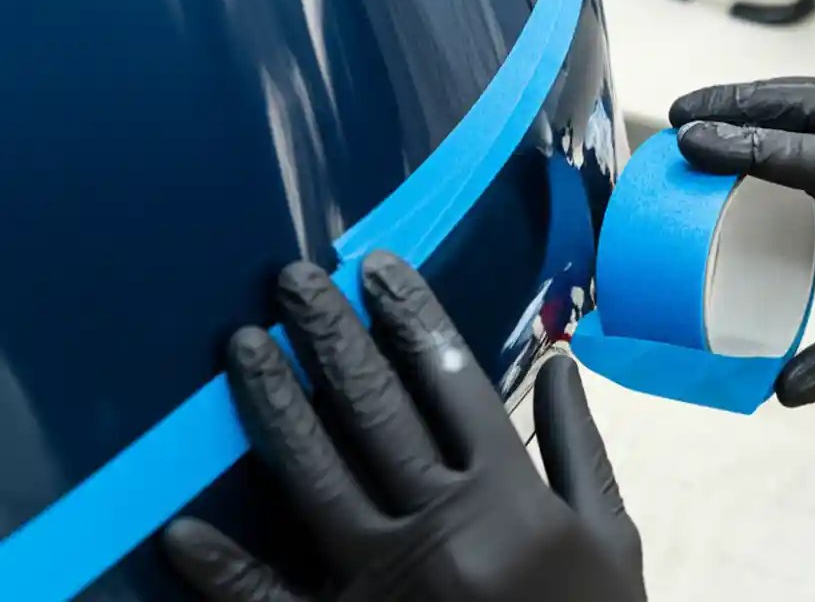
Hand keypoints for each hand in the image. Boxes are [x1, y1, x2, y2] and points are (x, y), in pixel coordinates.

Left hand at [163, 251, 643, 600]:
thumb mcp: (608, 535)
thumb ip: (579, 444)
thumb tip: (561, 357)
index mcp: (510, 498)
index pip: (451, 381)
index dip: (412, 316)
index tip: (376, 268)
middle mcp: (443, 528)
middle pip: (376, 411)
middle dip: (331, 336)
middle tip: (293, 281)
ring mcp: (385, 586)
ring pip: (315, 478)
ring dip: (274, 407)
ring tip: (244, 347)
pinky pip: (272, 601)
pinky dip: (225, 570)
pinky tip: (184, 526)